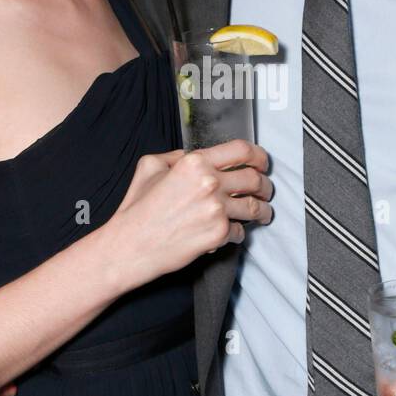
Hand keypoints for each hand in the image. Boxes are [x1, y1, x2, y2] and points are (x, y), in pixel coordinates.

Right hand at [111, 139, 272, 280]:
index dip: (259, 155)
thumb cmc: (137, 209)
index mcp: (195, 162)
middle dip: (265, 186)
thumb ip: (177, 156)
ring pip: (255, 207)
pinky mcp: (218, 233)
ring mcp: (216, 209)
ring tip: (263, 214)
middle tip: (265, 191)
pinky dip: (239, 233)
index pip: (241, 150)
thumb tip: (194, 156)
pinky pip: (241, 231)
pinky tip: (233, 232)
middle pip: (255, 179)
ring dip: (263, 211)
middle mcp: (209, 182)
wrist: (130, 245)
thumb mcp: (150, 166)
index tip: (262, 163)